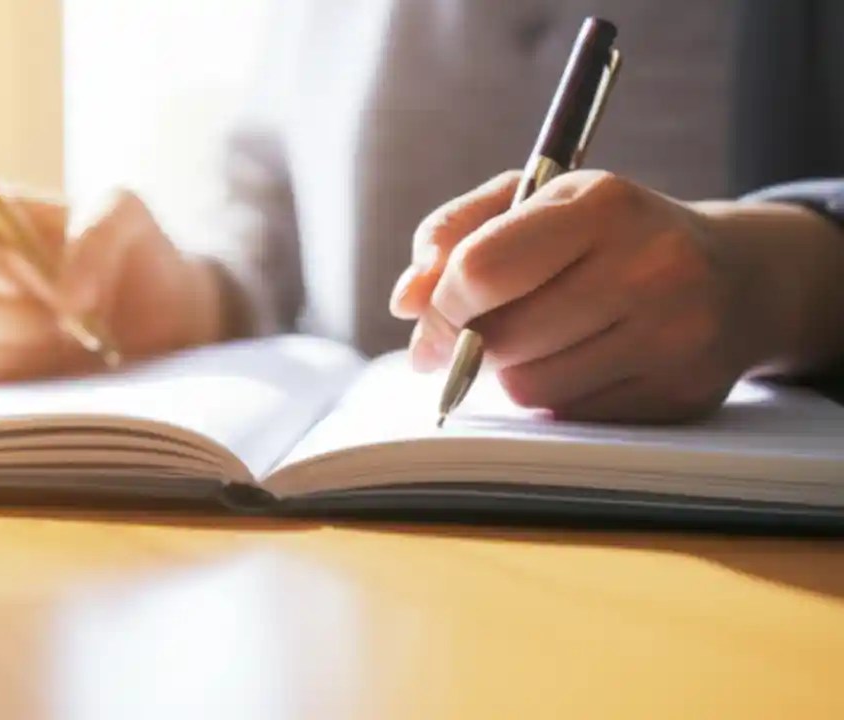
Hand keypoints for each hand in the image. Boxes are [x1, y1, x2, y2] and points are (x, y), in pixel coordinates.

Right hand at [0, 189, 224, 382]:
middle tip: (62, 323)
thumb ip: (98, 235)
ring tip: (67, 341)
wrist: (163, 321)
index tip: (35, 281)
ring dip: (11, 342)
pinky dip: (6, 371)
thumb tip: (64, 298)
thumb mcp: (130, 220)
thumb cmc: (140, 259)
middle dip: (6, 311)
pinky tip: (49, 366)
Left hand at [389, 170, 843, 422]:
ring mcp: (673, 335)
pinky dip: (555, 398)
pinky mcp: (680, 393)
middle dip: (471, 342)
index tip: (425, 319)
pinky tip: (584, 362)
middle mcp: (649, 266)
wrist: (733, 277)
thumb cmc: (606, 235)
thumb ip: (454, 235)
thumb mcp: (534, 203)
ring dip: (513, 373)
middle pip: (501, 338)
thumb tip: (405, 300)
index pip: (482, 270)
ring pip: (529, 387)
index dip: (439, 306)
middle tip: (479, 332)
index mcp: (603, 204)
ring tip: (545, 338)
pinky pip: (569, 416)